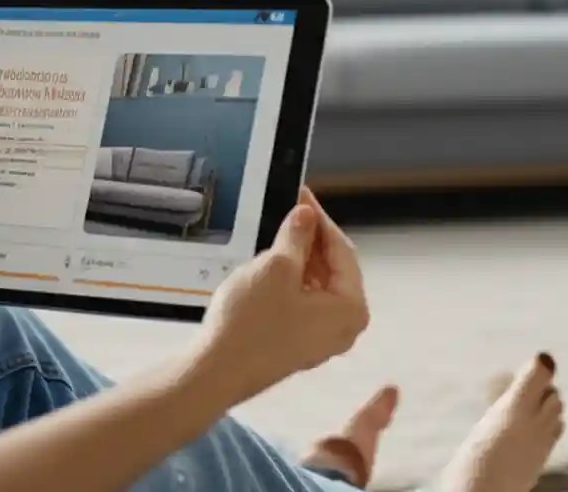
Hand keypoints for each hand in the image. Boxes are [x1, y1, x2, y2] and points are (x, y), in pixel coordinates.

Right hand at [194, 187, 367, 401]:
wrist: (217, 372)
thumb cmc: (252, 320)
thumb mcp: (275, 266)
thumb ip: (296, 236)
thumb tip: (306, 216)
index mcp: (351, 307)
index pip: (342, 250)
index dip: (320, 220)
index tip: (301, 195)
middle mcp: (345, 327)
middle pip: (333, 270)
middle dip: (310, 240)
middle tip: (288, 212)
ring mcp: (322, 340)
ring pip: (315, 287)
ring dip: (298, 259)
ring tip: (275, 236)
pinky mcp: (298, 346)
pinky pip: (302, 304)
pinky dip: (289, 282)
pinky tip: (267, 268)